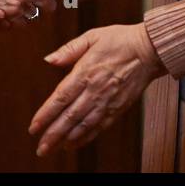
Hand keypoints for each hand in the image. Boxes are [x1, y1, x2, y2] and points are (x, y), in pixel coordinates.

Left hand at [28, 23, 163, 156]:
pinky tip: (75, 143)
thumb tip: (49, 59)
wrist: (150, 50)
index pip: (61, 98)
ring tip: (53, 149)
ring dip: (67, 139)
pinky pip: (100, 126)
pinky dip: (86, 137)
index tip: (34, 127)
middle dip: (53, 134)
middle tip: (40, 148)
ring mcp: (108, 101)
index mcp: (86, 71)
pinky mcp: (119, 108)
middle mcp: (95, 90)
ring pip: (84, 125)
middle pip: (70, 117)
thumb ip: (69, 49)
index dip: (46, 114)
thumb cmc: (121, 40)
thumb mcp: (92, 36)